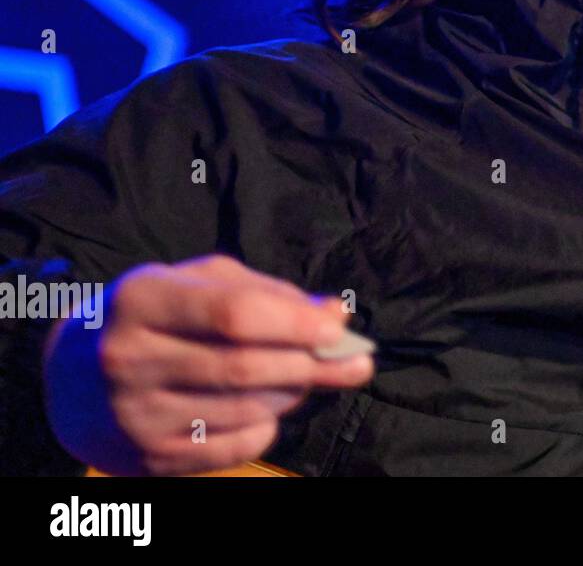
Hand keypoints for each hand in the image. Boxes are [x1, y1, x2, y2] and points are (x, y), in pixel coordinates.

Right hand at [42, 254, 371, 474]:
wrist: (73, 380)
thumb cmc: (156, 318)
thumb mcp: (200, 284)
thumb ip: (270, 294)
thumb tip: (336, 313)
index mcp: (142, 299)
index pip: (233, 314)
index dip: (295, 324)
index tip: (337, 327)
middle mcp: (130, 358)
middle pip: (244, 367)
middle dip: (309, 363)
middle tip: (349, 360)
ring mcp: (135, 413)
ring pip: (244, 410)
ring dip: (293, 394)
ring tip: (304, 378)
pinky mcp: (147, 457)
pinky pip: (234, 447)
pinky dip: (266, 427)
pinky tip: (265, 409)